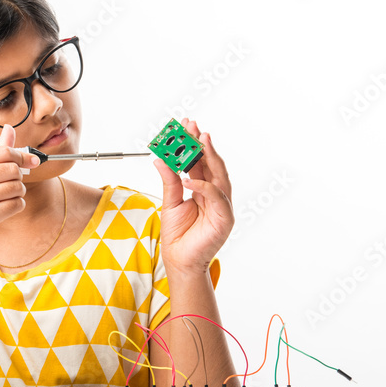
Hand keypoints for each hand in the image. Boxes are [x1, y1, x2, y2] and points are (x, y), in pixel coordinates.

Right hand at [0, 124, 40, 252]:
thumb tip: (10, 129)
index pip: (4, 152)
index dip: (22, 155)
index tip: (31, 160)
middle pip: (13, 169)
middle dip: (18, 175)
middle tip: (10, 181)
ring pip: (17, 187)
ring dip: (18, 191)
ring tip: (6, 195)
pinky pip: (17, 204)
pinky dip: (17, 205)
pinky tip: (5, 206)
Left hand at [154, 118, 232, 276]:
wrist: (179, 260)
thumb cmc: (177, 234)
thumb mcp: (169, 202)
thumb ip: (169, 181)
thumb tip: (161, 160)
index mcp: (202, 190)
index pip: (200, 162)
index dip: (194, 144)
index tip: (186, 126)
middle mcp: (215, 195)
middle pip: (212, 164)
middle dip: (203, 144)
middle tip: (193, 126)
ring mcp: (222, 206)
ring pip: (219, 175)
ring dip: (209, 156)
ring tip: (198, 140)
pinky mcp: (224, 218)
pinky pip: (216, 196)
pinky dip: (203, 185)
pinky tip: (189, 178)